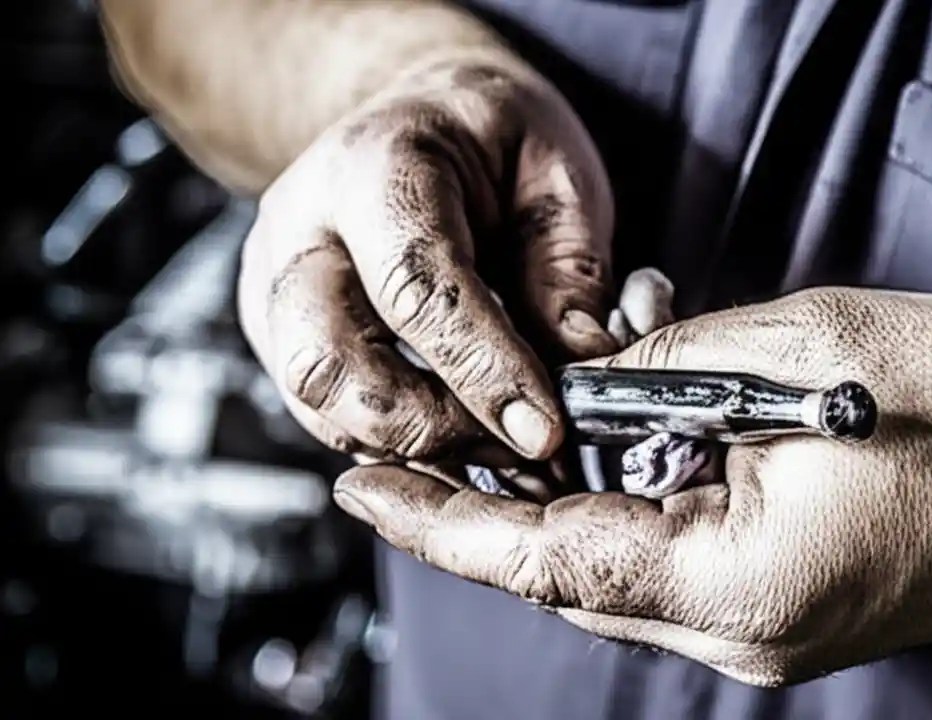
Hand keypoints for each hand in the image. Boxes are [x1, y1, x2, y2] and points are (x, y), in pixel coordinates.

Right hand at [237, 52, 617, 466]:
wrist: (417, 116)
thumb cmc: (489, 138)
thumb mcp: (557, 173)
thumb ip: (569, 268)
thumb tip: (580, 362)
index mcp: (375, 167)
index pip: (416, 289)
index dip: (483, 371)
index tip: (542, 428)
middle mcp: (300, 226)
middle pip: (328, 364)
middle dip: (427, 427)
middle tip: (516, 442)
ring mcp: (271, 281)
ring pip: (314, 402)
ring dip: (410, 443)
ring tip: (496, 439)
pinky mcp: (273, 328)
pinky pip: (319, 410)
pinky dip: (390, 436)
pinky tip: (455, 426)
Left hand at [330, 287, 931, 685]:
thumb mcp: (804, 349)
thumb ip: (675, 366)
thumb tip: (595, 379)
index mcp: (740, 584)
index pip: (550, 561)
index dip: (447, 524)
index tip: (369, 488)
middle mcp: (744, 633)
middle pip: (573, 580)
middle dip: (489, 514)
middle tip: (415, 454)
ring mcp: (770, 632)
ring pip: (620, 578)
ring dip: (562, 509)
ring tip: (510, 440)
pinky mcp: (792, 609)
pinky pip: (676, 570)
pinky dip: (630, 514)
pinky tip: (615, 455)